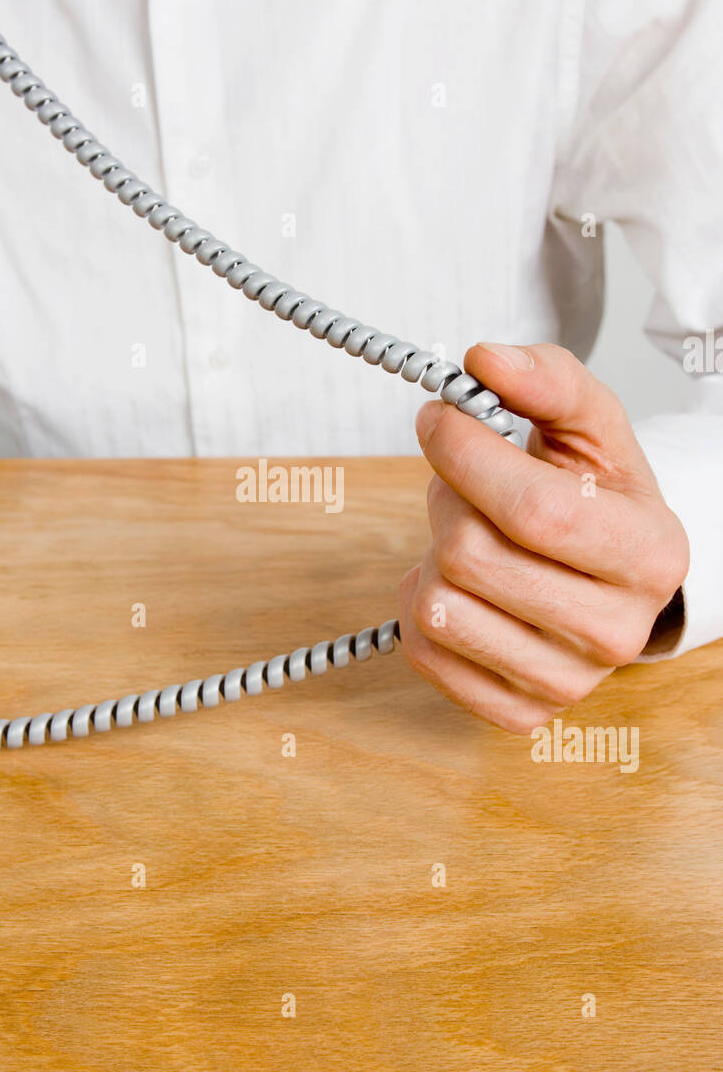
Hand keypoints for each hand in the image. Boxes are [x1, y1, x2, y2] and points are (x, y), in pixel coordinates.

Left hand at [399, 343, 689, 733]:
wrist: (610, 575)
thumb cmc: (598, 496)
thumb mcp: (591, 426)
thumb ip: (547, 379)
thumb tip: (485, 360)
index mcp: (651, 554)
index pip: (536, 509)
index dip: (466, 454)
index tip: (438, 418)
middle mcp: (618, 630)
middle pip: (474, 555)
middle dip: (446, 498)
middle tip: (459, 481)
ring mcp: (568, 681)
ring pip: (440, 605)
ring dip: (432, 553)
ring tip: (469, 535)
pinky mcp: (519, 711)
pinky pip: (424, 652)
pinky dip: (421, 605)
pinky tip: (460, 585)